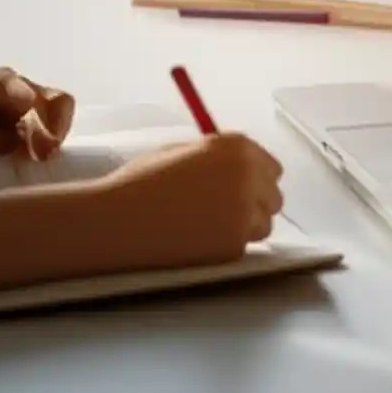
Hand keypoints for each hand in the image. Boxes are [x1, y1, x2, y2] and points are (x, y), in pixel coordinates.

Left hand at [0, 67, 75, 159]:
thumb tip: (15, 146)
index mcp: (2, 82)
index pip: (42, 98)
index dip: (49, 124)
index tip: (41, 151)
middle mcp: (15, 95)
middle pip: (55, 110)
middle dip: (53, 136)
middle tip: (43, 161)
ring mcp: (14, 116)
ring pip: (46, 130)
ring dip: (42, 148)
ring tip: (28, 167)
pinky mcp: (7, 135)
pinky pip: (29, 145)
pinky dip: (29, 157)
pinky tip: (17, 168)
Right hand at [102, 134, 284, 263]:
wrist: (117, 218)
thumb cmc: (141, 181)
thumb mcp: (184, 151)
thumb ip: (219, 157)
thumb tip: (242, 167)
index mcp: (237, 147)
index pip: (271, 167)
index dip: (255, 178)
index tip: (240, 187)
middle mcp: (249, 176)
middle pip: (274, 195)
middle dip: (255, 203)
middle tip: (224, 210)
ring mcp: (245, 212)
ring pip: (264, 223)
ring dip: (245, 226)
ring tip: (207, 225)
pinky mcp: (235, 244)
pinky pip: (244, 245)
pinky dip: (227, 244)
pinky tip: (197, 239)